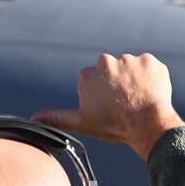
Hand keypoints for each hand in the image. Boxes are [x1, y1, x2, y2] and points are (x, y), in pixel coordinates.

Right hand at [33, 53, 182, 160]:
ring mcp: (130, 59)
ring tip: (138, 100)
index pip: (94, 82)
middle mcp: (106, 61)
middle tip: (124, 104)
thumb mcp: (82, 123)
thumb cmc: (113, 125)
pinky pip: (149, 68)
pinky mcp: (150, 61)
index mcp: (87, 74)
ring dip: (134, 82)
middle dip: (117, 85)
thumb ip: (58, 117)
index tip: (110, 108)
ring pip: (131, 70)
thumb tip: (33, 118)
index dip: (103, 97)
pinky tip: (150, 93)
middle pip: (112, 73)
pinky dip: (151, 78)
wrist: (147, 124)